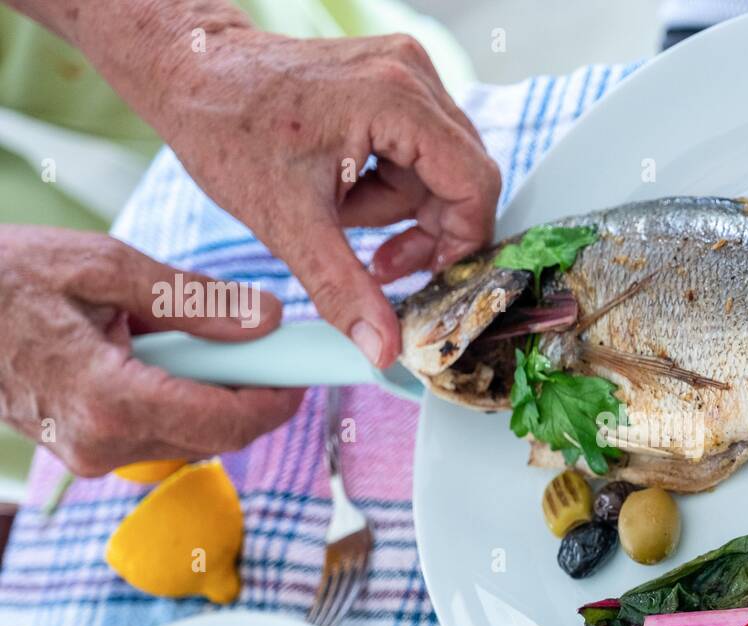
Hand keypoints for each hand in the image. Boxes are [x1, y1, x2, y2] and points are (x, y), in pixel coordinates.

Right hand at [0, 227, 303, 476]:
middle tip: (267, 346)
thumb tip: (267, 319)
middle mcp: (101, 443)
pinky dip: (177, 398)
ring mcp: (88, 454)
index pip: (228, 423)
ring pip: (188, 436)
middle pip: (215, 434)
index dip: (277, 401)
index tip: (302, 373)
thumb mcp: (104, 266)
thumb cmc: (4, 275)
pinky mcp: (82, 449)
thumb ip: (194, 299)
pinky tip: (157, 354)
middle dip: (250, 393)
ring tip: (194, 337)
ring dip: (211, 393)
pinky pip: (155, 432)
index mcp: (110, 400)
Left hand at [147, 27, 500, 366]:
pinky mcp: (393, 82)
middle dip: (425, 230)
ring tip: (340, 215)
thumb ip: (344, 290)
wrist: (190, 74)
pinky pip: (419, 150)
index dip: (463, 242)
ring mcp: (405, 73)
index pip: (475, 184)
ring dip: (397, 209)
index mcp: (396, 100)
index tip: (433, 280)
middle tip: (381, 266)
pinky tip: (347, 194)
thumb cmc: (227, 129)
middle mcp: (412, 75)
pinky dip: (389, 184)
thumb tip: (384, 348)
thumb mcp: (288, 223)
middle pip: (462, 178)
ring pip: (439, 170)